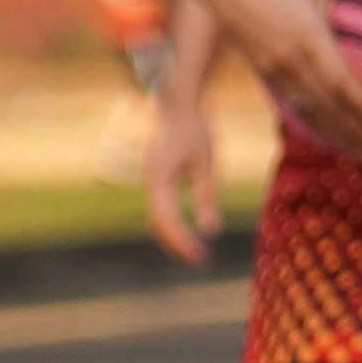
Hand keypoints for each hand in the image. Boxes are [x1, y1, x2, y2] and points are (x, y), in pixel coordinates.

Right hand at [142, 94, 223, 264]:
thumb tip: (211, 230)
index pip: (167, 218)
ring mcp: (150, 179)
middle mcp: (150, 180)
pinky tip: (185, 231)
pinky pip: (159, 205)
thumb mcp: (206, 162)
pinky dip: (170, 221)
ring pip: (155, 215)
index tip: (199, 255)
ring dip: (172, 234)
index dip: (181, 240)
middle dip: (175, 242)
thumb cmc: (195, 129)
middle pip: (157, 221)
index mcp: (159, 176)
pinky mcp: (155, 177)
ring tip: (194, 251)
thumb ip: (207, 195)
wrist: (178, 103)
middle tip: (199, 259)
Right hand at [199, 0, 361, 165]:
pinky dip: (316, 125)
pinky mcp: (263, 72)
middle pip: (329, 109)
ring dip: (339, 137)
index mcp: (307, 38)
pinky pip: (294, 106)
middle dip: (359, 134)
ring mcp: (273, 70)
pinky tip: (333, 136)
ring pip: (310, 114)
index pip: (342, 85)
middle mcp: (289, 62)